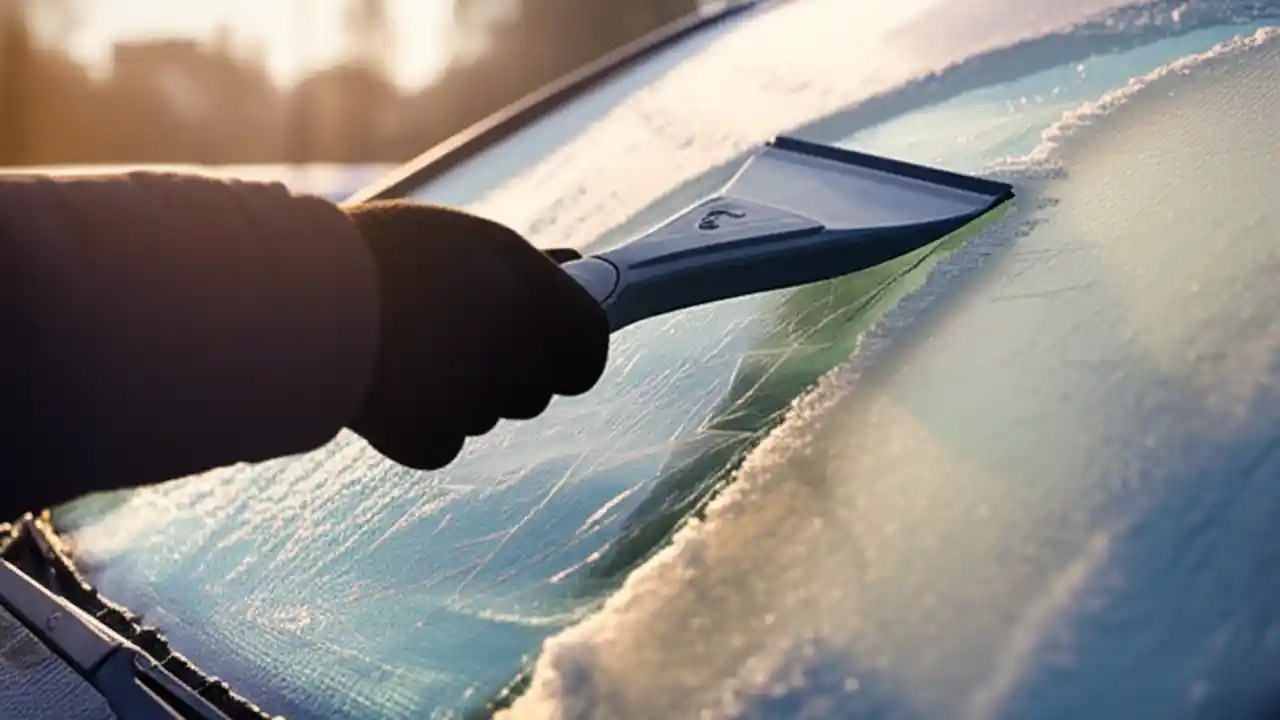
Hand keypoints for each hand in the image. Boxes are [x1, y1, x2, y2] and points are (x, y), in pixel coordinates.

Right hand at [344, 201, 608, 469]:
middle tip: (449, 337)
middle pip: (533, 389)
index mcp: (532, 289)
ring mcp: (477, 398)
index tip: (547, 345)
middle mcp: (516, 346)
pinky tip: (385, 386)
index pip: (591, 347)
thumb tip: (576, 263)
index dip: (571, 351)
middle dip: (504, 374)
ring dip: (457, 395)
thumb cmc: (383, 257)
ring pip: (484, 414)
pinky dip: (417, 424)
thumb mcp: (463, 240)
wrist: (295, 297)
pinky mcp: (434, 438)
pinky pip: (442, 440)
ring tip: (402, 348)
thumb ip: (527, 265)